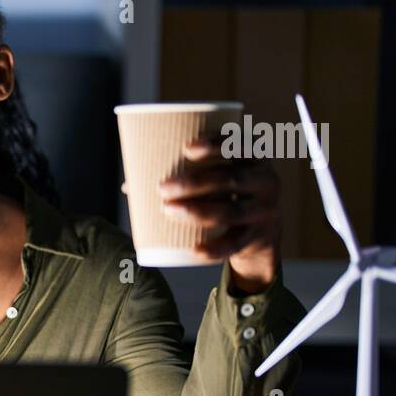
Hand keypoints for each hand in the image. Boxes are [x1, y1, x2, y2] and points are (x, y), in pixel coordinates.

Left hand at [121, 137, 281, 293]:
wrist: (260, 231)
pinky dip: (214, 249)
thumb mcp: (216, 179)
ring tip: (168, 210)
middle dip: (195, 182)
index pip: (241, 144)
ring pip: (232, 211)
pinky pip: (235, 244)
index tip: (186, 149)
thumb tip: (129, 185)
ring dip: (198, 211)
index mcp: (254, 157)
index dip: (217, 144)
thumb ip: (181, 175)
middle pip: (231, 179)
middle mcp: (266, 180)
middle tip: (162, 187)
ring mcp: (265, 210)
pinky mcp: (258, 236)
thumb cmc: (226, 194)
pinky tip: (194, 251)